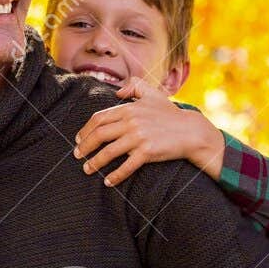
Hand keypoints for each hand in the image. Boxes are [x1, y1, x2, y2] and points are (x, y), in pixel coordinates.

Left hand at [72, 78, 225, 186]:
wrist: (191, 131)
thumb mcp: (153, 94)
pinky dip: (115, 175)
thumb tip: (117, 92)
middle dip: (84, 146)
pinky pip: (126, 166)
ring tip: (87, 170)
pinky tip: (108, 181)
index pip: (99, 118)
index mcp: (129, 108)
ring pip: (108, 152)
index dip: (85, 130)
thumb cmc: (171, 114)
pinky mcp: (147, 151)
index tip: (78, 139)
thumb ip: (135, 86)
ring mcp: (139, 137)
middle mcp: (131, 122)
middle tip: (77, 156)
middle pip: (99, 135)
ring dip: (95, 162)